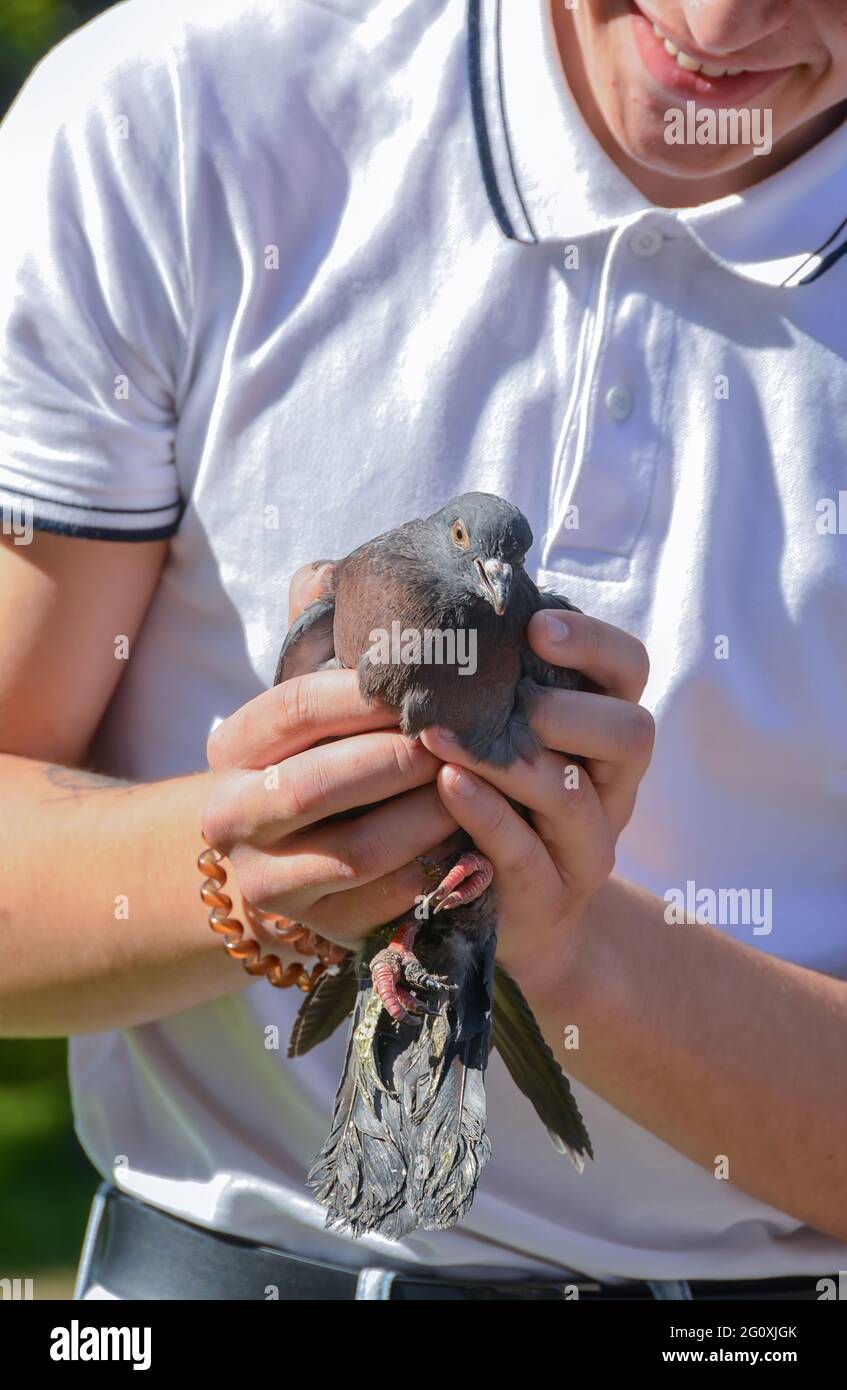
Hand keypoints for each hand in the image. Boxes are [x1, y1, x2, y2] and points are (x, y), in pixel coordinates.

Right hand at [200, 564, 458, 948]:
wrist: (291, 859)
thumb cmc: (321, 758)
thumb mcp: (314, 700)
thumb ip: (318, 637)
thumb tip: (326, 571)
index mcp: (232, 749)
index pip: (295, 707)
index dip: (364, 693)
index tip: (429, 676)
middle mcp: (232, 818)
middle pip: (318, 783)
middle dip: (399, 759)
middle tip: (463, 736)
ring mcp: (267, 882)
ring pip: (358, 850)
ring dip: (429, 817)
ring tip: (484, 786)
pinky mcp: (312, 931)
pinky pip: (384, 904)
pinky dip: (435, 875)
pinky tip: (479, 843)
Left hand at [419, 609, 653, 996]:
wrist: (483, 906)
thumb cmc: (460, 789)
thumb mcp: (451, 716)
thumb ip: (403, 649)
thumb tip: (322, 574)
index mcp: (593, 724)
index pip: (628, 668)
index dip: (593, 643)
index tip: (534, 625)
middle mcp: (606, 782)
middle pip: (632, 732)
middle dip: (573, 709)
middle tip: (511, 692)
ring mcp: (585, 843)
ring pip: (576, 798)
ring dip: (514, 762)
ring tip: (444, 734)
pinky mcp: (550, 895)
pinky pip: (529, 854)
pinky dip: (487, 815)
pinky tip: (445, 784)